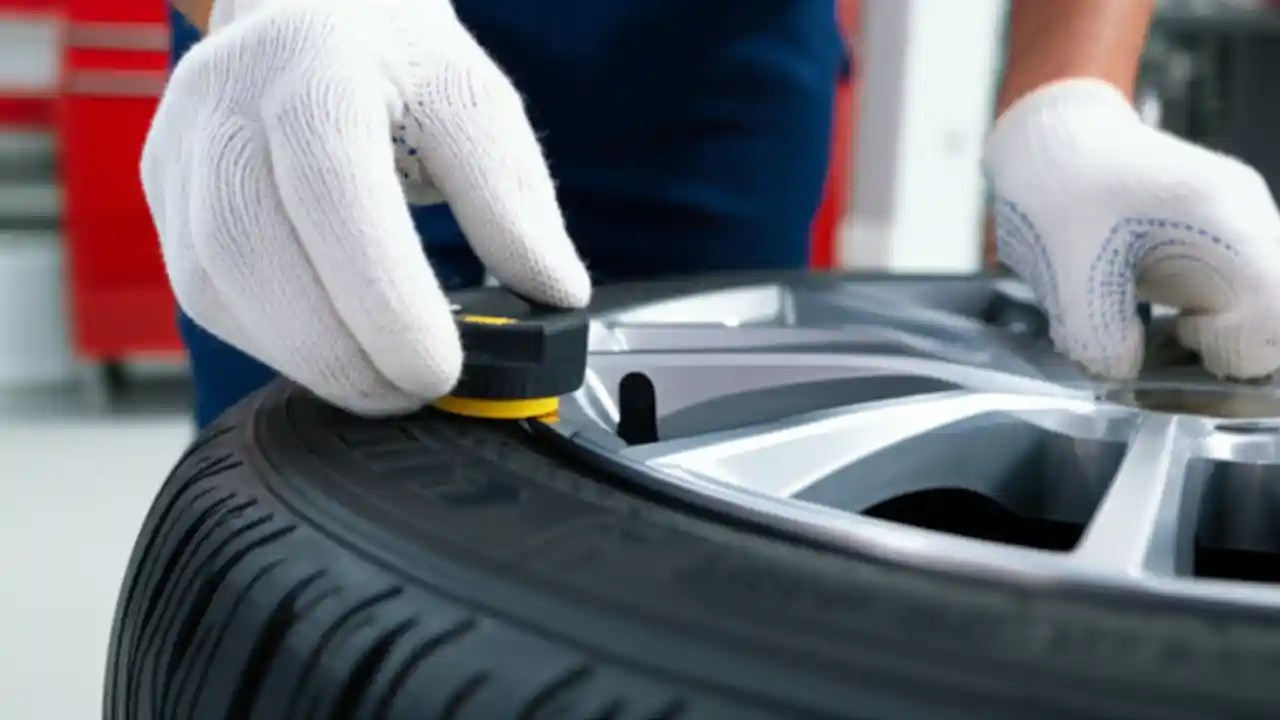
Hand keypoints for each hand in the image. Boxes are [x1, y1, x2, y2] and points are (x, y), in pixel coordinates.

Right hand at [143, 0, 590, 414]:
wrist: (313, 15)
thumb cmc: (397, 62)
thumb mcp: (477, 105)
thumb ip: (513, 199)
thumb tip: (554, 295)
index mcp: (315, 65)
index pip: (332, 186)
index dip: (381, 293)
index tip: (438, 368)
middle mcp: (227, 101)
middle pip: (253, 247)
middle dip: (337, 349)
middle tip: (413, 392)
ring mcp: (181, 148)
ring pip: (215, 281)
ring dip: (303, 356)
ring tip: (380, 385)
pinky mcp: (164, 194)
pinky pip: (202, 292)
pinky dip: (271, 340)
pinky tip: (329, 352)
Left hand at [985, 78, 1279, 379]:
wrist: (1053, 135)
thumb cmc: (1057, 186)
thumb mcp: (1062, 266)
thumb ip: (1096, 331)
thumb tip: (1124, 373)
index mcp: (1222, 217)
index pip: (1275, 308)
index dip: (1238, 346)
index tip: (1181, 336)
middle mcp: (1249, 222)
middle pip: (1278, 316)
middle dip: (1229, 349)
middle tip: (1166, 345)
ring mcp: (1239, 232)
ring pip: (1261, 311)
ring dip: (1216, 339)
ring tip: (1159, 332)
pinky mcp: (1220, 244)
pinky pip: (1238, 300)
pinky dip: (1205, 325)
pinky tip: (1157, 321)